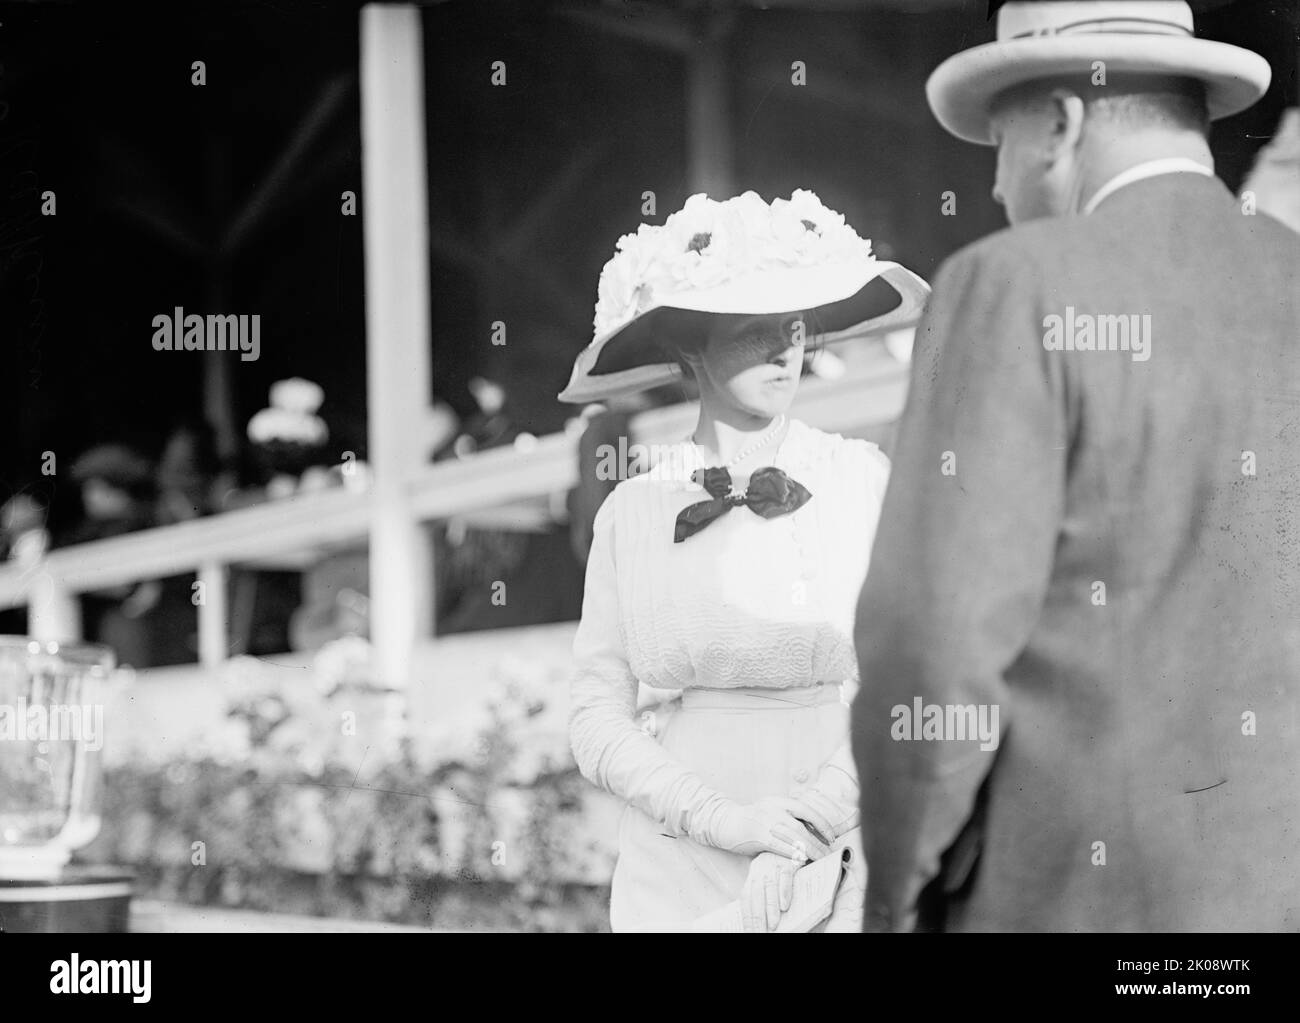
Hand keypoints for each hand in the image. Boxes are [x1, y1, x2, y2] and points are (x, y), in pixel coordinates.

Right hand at [709, 797, 832, 859]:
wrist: (724, 823)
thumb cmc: (751, 822)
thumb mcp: (771, 813)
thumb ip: (788, 820)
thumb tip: (813, 837)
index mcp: (779, 801)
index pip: (807, 810)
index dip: (822, 823)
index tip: (831, 837)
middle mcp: (774, 808)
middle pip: (803, 826)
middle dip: (818, 842)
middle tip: (829, 854)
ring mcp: (766, 820)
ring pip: (795, 836)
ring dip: (810, 850)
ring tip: (820, 860)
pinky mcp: (758, 834)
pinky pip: (780, 845)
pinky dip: (793, 853)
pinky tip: (802, 861)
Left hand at [742, 852, 799, 931]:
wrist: (792, 841)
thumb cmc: (778, 867)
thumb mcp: (765, 879)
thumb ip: (761, 897)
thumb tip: (761, 922)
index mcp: (752, 877)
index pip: (746, 901)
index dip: (747, 919)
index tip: (750, 933)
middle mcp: (760, 871)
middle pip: (755, 897)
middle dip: (758, 919)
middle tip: (761, 934)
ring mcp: (773, 865)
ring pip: (769, 889)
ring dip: (771, 909)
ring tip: (773, 926)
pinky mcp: (788, 861)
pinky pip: (785, 877)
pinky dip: (784, 892)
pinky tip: (785, 906)